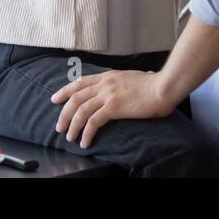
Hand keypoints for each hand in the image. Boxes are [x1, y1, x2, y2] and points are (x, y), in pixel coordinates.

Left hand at [51, 70, 172, 148]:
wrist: (163, 86)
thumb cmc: (155, 83)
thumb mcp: (136, 76)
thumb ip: (131, 80)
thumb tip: (144, 77)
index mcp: (107, 76)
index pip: (80, 82)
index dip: (65, 91)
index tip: (55, 99)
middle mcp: (104, 84)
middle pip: (75, 98)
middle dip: (64, 113)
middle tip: (59, 126)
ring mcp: (107, 95)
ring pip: (80, 111)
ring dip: (72, 126)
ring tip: (69, 138)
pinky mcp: (113, 107)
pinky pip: (93, 122)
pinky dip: (86, 133)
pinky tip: (85, 142)